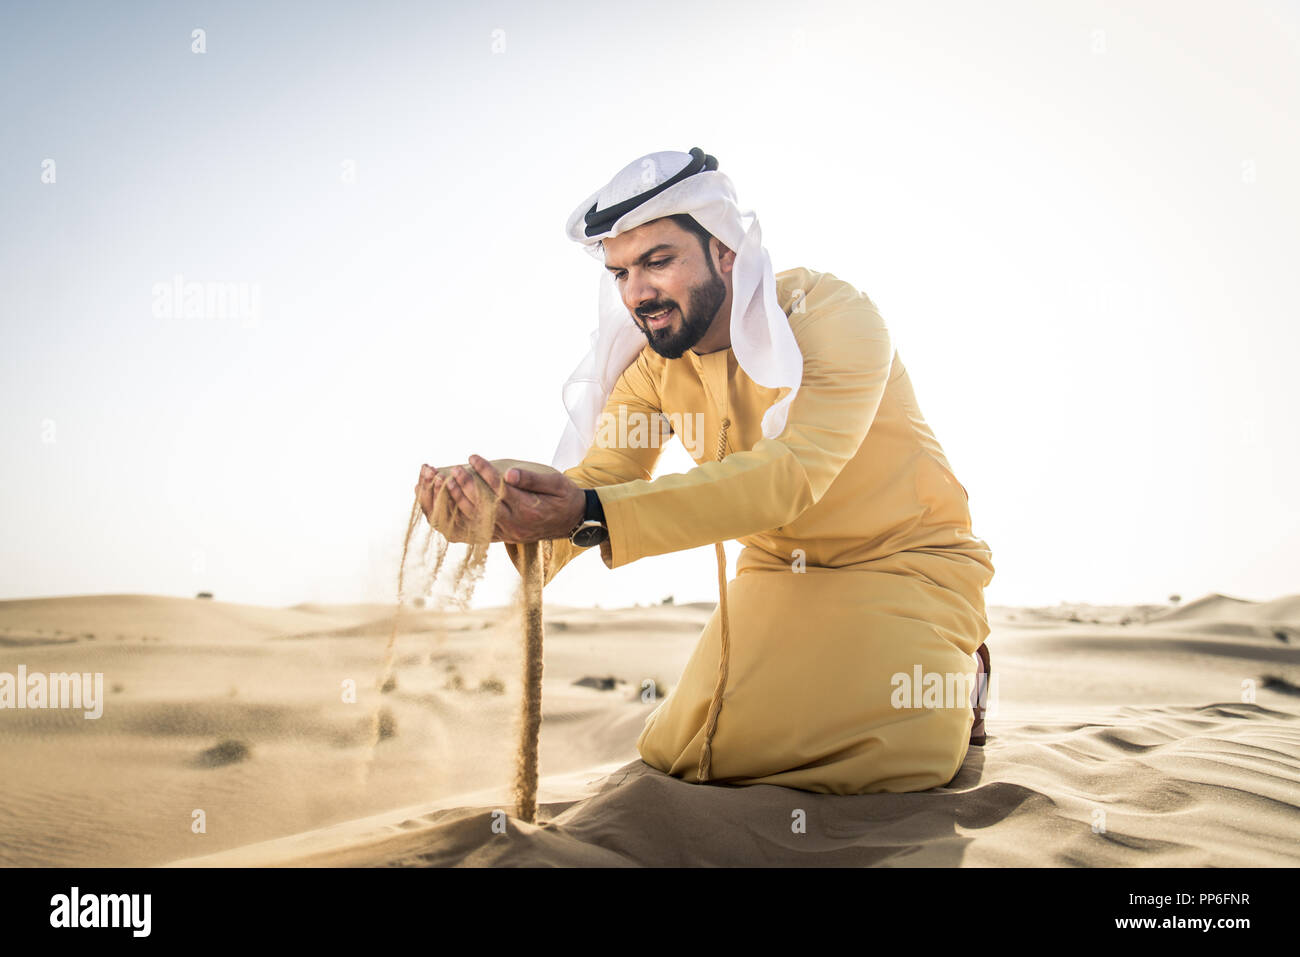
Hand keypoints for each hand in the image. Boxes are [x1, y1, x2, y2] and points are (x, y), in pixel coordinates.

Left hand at [415, 456, 584, 543]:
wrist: (574, 521)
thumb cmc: (565, 497)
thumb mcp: (556, 482)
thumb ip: (531, 479)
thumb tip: (508, 474)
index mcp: (529, 509)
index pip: (500, 489)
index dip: (485, 472)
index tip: (473, 457)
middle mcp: (516, 524)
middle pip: (484, 505)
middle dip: (466, 486)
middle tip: (454, 469)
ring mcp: (508, 532)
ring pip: (477, 518)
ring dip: (459, 501)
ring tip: (447, 483)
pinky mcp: (503, 535)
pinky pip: (478, 527)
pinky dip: (463, 515)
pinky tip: (451, 502)